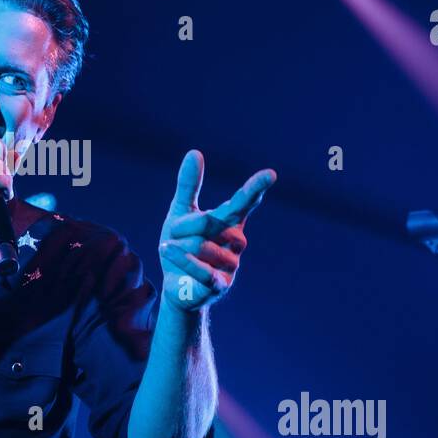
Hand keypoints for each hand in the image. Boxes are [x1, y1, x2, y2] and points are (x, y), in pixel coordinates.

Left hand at [158, 150, 274, 311]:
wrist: (176, 284)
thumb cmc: (182, 244)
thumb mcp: (180, 212)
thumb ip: (189, 185)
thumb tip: (195, 152)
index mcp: (230, 221)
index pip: (244, 202)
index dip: (255, 188)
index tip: (270, 174)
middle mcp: (236, 242)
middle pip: (209, 222)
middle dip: (183, 226)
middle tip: (173, 234)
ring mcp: (231, 265)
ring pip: (202, 246)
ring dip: (179, 246)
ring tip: (174, 251)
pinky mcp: (219, 285)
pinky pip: (201, 269)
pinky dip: (181, 259)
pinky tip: (166, 249)